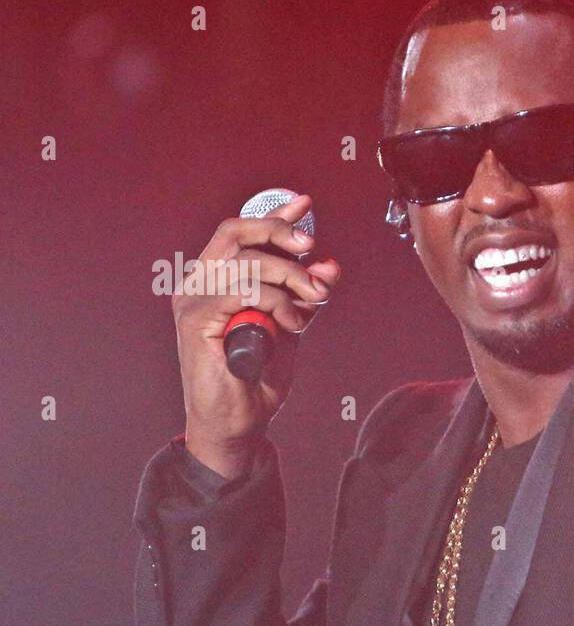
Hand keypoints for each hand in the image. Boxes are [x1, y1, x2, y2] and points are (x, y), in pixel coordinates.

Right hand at [173, 193, 339, 477]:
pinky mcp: (195, 319)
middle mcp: (197, 282)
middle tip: (312, 250)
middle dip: (281, 234)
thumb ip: (305, 293)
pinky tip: (292, 322)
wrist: (239, 421)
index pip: (242, 233)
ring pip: (249, 263)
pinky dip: (276, 302)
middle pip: (238, 233)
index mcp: (216, 279)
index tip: (306, 204)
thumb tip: (328, 264)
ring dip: (291, 279)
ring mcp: (192, 299)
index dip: (276, 215)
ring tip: (311, 304)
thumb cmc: (258, 376)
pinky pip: (243, 291)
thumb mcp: (291, 324)